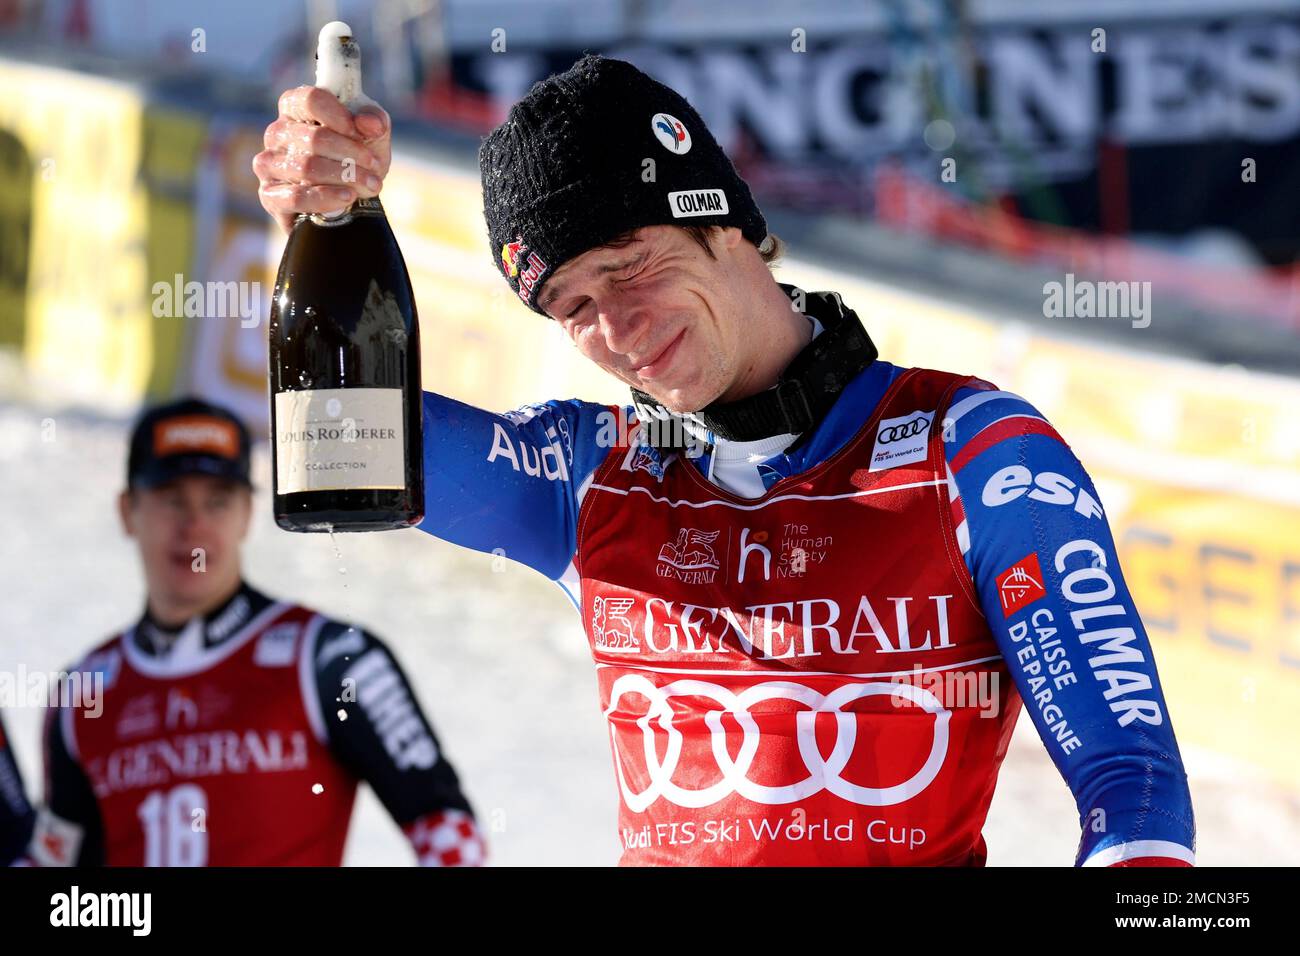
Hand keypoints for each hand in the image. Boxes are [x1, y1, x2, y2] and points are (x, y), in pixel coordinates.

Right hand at [252, 85, 391, 232]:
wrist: (350, 199)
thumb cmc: (355, 157)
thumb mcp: (372, 135)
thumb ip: (374, 121)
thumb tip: (371, 124)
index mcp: (296, 108)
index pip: (309, 100)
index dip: (337, 115)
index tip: (359, 132)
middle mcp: (277, 133)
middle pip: (314, 138)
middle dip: (351, 154)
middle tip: (374, 165)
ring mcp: (270, 164)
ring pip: (306, 167)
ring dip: (345, 177)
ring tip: (371, 184)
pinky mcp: (271, 196)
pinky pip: (296, 196)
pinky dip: (327, 197)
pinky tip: (348, 197)